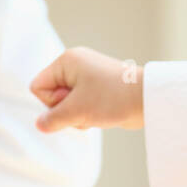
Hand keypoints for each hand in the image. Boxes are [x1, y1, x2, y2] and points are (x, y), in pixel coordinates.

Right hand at [29, 46, 143, 131]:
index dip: (50, 102)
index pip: (38, 86)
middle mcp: (76, 65)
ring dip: (78, 115)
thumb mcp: (77, 111)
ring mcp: (88, 76)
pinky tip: (102, 114)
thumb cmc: (113, 98)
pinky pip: (81, 105)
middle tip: (87, 109)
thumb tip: (40, 125)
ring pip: (67, 104)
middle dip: (67, 110)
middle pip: (52, 96)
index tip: (72, 103)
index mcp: (67, 61)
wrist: (148, 99)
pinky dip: (88, 113)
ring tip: (97, 112)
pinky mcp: (98, 88)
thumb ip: (53, 119)